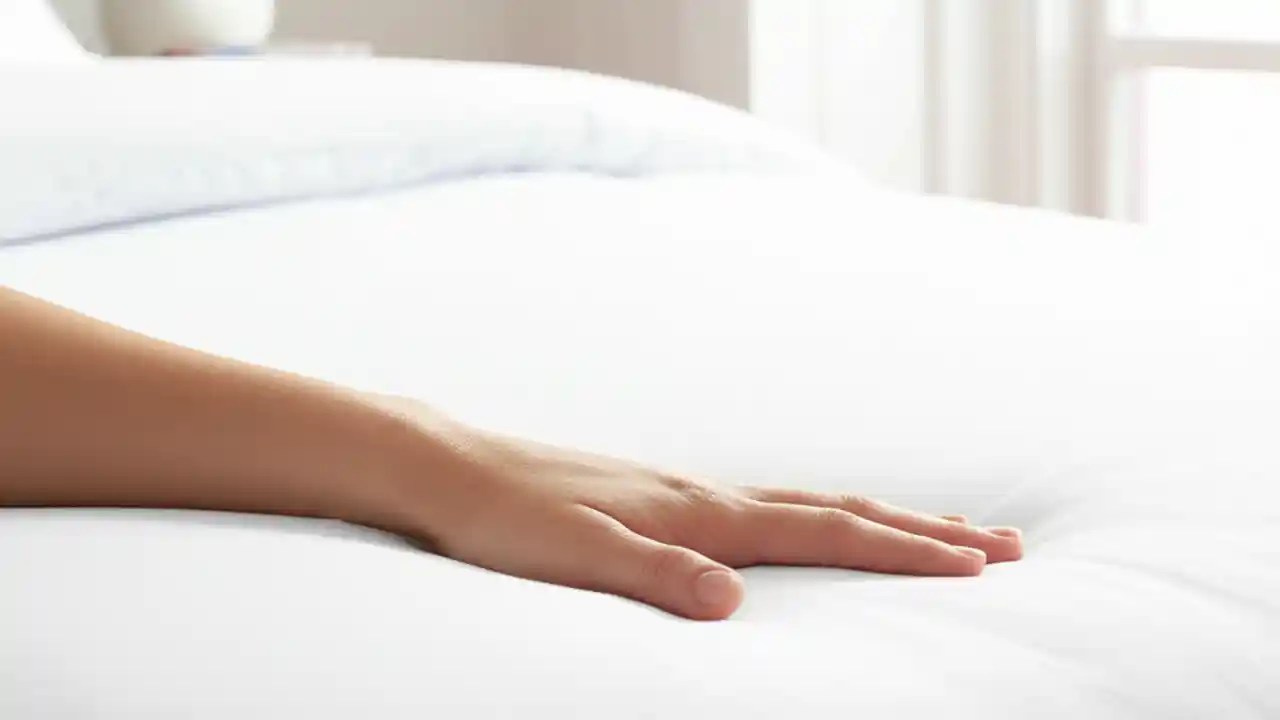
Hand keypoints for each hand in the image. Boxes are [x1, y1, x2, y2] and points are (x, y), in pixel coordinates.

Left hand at [372, 397, 1023, 620]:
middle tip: (1001, 543)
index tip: (976, 562)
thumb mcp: (575, 556)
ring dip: (882, 515)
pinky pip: (770, 504)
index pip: (823, 533)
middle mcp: (706, 494)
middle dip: (923, 529)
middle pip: (837, 508)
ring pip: (809, 501)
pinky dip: (823, 512)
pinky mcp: (664, 493)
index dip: (903, 550)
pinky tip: (814, 522)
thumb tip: (732, 607)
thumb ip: (655, 578)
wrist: (452, 469)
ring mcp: (688, 487)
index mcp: (699, 513)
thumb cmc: (507, 519)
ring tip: (937, 526)